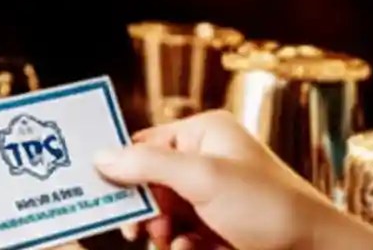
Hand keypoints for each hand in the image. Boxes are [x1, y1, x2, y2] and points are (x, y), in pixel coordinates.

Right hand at [92, 110, 372, 249]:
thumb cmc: (271, 207)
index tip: (100, 191)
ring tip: (174, 241)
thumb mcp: (203, 177)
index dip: (122, 167)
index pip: (145, 142)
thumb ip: (147, 164)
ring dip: (163, 232)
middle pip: (149, 182)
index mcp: (206, 133)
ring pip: (162, 214)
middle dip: (144, 208)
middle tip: (139, 228)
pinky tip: (192, 249)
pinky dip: (181, 245)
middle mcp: (208, 160)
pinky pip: (181, 235)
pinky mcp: (219, 228)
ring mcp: (214, 197)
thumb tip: (101, 156)